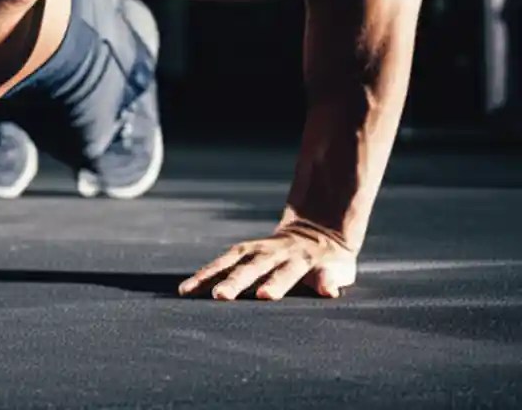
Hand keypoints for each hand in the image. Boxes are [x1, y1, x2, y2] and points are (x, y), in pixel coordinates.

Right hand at [178, 220, 357, 300]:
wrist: (315, 228)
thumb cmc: (330, 260)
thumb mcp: (340, 269)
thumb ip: (330, 278)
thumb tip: (329, 290)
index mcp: (302, 260)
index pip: (287, 273)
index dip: (277, 284)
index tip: (265, 296)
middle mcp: (275, 253)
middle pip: (254, 269)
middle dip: (237, 282)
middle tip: (221, 297)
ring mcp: (256, 250)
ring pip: (230, 264)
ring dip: (210, 277)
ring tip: (188, 292)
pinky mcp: (241, 251)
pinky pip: (219, 264)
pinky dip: (202, 275)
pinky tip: (185, 289)